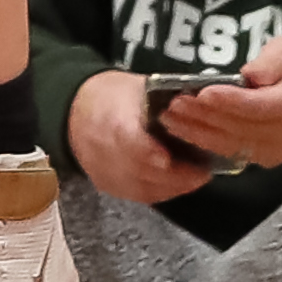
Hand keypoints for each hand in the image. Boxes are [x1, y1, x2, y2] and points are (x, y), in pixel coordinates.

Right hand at [66, 68, 209, 204]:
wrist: (75, 111)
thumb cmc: (113, 95)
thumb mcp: (139, 86)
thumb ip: (167, 100)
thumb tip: (206, 106)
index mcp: (114, 120)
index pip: (131, 143)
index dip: (152, 155)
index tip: (175, 159)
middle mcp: (106, 151)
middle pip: (140, 171)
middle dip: (175, 176)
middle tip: (203, 172)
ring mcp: (103, 171)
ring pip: (140, 188)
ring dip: (171, 187)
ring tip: (196, 179)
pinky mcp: (105, 184)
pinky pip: (135, 195)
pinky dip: (158, 192)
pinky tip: (177, 185)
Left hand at [166, 37, 281, 172]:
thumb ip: (272, 61)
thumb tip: (250, 76)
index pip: (258, 106)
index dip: (229, 101)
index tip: (202, 93)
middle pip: (238, 128)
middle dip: (204, 116)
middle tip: (175, 104)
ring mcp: (274, 151)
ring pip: (229, 143)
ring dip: (197, 131)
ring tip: (170, 118)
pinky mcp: (261, 158)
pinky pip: (228, 151)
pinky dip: (203, 141)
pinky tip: (183, 130)